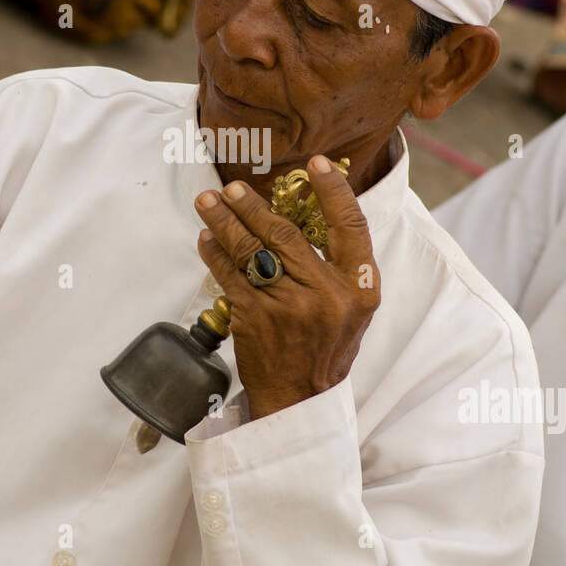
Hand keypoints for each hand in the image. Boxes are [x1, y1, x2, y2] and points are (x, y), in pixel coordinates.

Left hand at [195, 155, 380, 419]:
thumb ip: (338, 265)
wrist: (300, 400)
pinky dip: (215, 252)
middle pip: (286, 233)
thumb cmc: (326, 348)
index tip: (314, 165)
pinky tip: (206, 238)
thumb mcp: (351, 309)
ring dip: (225, 221)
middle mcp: (327, 295)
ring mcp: (289, 306)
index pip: (350, 227)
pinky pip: (230, 274)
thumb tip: (309, 211)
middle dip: (253, 205)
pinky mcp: (256, 318)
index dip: (333, 192)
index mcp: (359, 288)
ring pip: (252, 249)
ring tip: (209, 202)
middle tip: (232, 188)